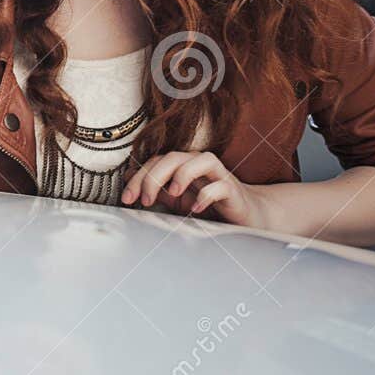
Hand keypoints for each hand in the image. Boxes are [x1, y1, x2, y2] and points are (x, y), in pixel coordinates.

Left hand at [120, 151, 270, 228]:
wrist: (246, 217)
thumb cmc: (210, 206)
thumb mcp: (177, 200)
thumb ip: (156, 190)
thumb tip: (127, 180)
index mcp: (183, 165)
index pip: (155, 162)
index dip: (138, 177)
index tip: (127, 199)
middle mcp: (199, 165)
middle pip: (173, 157)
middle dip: (153, 177)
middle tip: (144, 200)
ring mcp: (219, 176)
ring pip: (201, 160)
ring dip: (182, 175)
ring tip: (172, 194)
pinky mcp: (234, 191)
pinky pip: (221, 186)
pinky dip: (206, 195)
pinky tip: (196, 209)